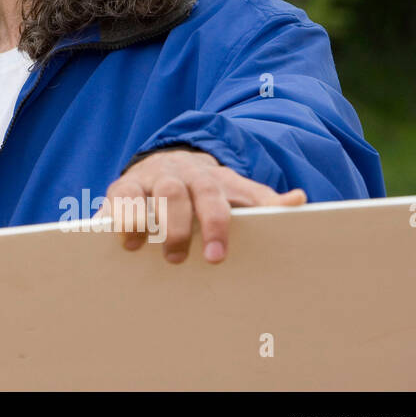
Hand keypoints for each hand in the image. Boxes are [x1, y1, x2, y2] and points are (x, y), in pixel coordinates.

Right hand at [92, 148, 306, 263]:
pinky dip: (117, 217)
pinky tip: (120, 237)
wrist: (172, 159)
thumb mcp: (236, 192)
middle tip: (178, 258)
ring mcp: (148, 179)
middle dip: (177, 226)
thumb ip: (263, 201)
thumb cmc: (209, 188)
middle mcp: (177, 175)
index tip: (217, 256)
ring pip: (142, 192)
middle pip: (176, 194)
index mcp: (209, 178)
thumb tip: (299, 200)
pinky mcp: (122, 186)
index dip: (216, 224)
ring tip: (142, 246)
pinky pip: (116, 198)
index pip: (215, 196)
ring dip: (141, 220)